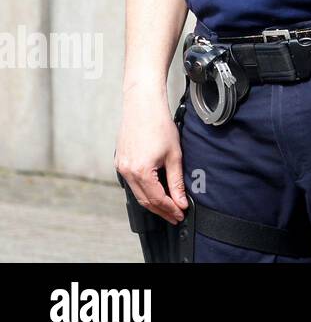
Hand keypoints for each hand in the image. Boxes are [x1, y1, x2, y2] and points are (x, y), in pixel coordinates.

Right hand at [115, 87, 187, 223]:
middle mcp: (127, 172)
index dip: (170, 209)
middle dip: (161, 210)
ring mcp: (120, 167)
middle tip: (175, 216)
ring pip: (137, 193)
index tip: (180, 214)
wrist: (143, 106)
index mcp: (140, 172)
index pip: (157, 199)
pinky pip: (131, 182)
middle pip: (145, 200)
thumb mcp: (174, 155)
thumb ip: (177, 181)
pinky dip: (143, 190)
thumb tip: (181, 201)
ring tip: (168, 207)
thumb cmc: (159, 125)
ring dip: (152, 202)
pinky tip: (154, 191)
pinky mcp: (119, 162)